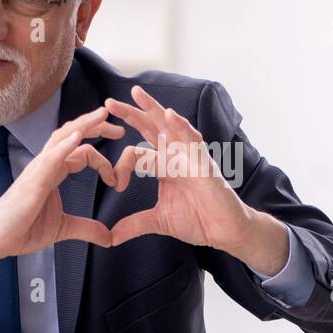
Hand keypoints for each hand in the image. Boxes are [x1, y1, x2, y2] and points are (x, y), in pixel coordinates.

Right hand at [0, 106, 122, 296]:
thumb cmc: (22, 229)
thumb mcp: (63, 228)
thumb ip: (86, 228)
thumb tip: (108, 236)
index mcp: (54, 172)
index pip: (82, 152)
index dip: (103, 159)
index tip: (116, 179)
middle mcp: (46, 165)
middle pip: (73, 135)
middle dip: (97, 127)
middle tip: (120, 127)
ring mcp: (38, 169)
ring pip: (63, 138)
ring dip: (84, 125)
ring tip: (102, 115)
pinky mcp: (32, 180)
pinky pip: (50, 158)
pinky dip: (64, 145)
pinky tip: (78, 136)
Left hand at [105, 85, 289, 274]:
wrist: (223, 231)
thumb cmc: (198, 220)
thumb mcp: (158, 221)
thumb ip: (134, 225)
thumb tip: (110, 238)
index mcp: (163, 166)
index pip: (136, 153)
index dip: (121, 166)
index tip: (114, 183)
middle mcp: (175, 156)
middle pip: (149, 128)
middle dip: (130, 114)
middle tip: (108, 102)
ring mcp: (189, 156)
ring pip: (169, 126)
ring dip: (152, 108)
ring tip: (136, 93)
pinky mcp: (203, 162)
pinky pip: (192, 139)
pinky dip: (181, 126)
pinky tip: (169, 114)